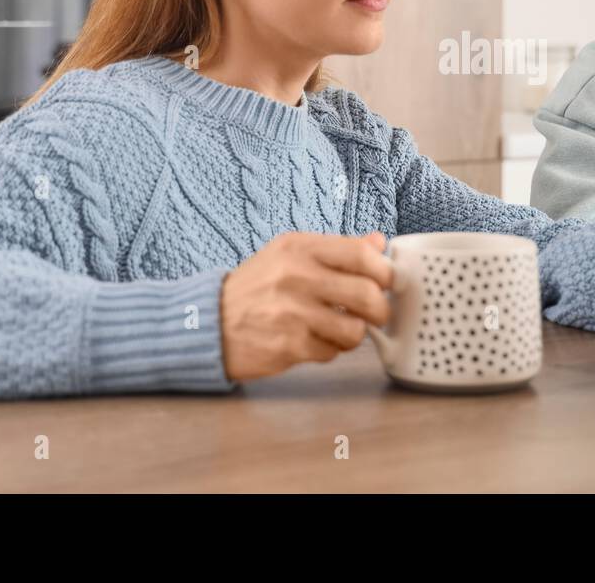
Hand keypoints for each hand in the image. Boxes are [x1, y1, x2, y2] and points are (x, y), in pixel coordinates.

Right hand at [219, 231, 392, 381]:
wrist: (208, 322)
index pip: (361, 253)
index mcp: (299, 248)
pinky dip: (329, 350)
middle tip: (376, 313)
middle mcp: (295, 276)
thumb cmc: (257, 288)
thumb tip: (378, 241)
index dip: (383, 271)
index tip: (385, 282)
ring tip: (340, 329)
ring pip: (354, 329)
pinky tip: (313, 340)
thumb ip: (336, 249)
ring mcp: (291, 312)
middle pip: (367, 293)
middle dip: (380, 309)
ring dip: (354, 334)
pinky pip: (331, 352)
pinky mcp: (287, 345)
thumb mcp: (290, 255)